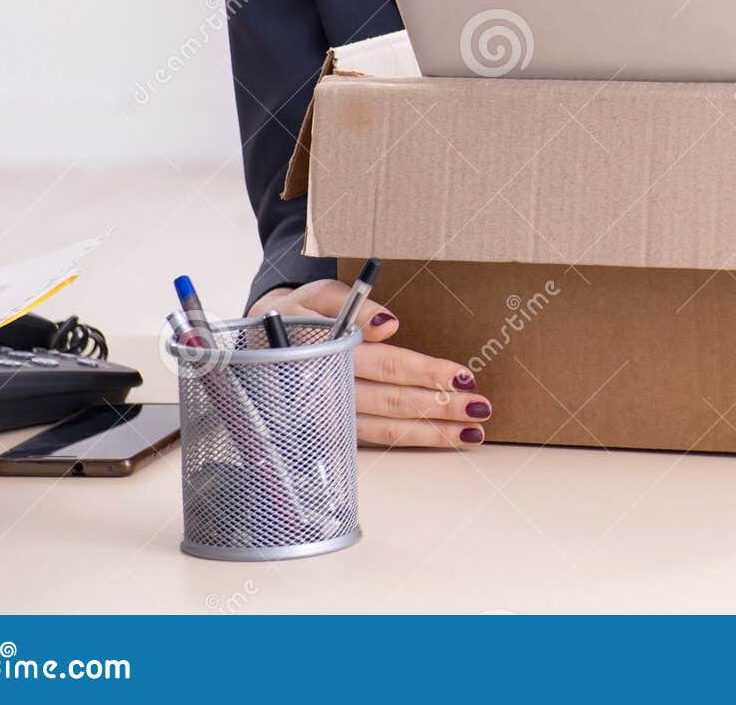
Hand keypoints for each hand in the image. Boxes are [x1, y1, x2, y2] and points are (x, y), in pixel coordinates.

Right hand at [248, 279, 489, 448]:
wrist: (254, 344)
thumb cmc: (293, 313)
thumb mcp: (317, 295)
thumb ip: (350, 306)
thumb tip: (390, 324)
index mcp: (329, 351)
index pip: (387, 364)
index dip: (427, 372)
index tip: (463, 376)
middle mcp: (328, 389)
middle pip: (392, 401)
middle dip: (440, 407)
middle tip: (481, 410)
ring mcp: (328, 416)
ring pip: (385, 428)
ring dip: (431, 433)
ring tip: (470, 434)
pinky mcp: (329, 430)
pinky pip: (373, 438)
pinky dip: (407, 440)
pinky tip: (437, 440)